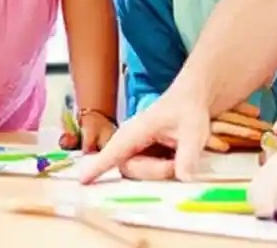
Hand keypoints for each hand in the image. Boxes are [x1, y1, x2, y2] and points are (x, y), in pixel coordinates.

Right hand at [78, 88, 211, 183]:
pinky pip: (144, 169)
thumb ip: (188, 156)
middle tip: (176, 165)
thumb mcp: (193, 131)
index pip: (114, 150)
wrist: (191, 98)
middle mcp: (131, 138)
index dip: (99, 166)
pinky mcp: (142, 153)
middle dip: (152, 172)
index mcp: (137, 129)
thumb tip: (183, 179)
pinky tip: (173, 157)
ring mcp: (135, 146)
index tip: (83, 179)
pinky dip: (159, 169)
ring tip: (177, 158)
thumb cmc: (188, 109)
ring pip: (137, 170)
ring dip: (157, 171)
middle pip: (129, 167)